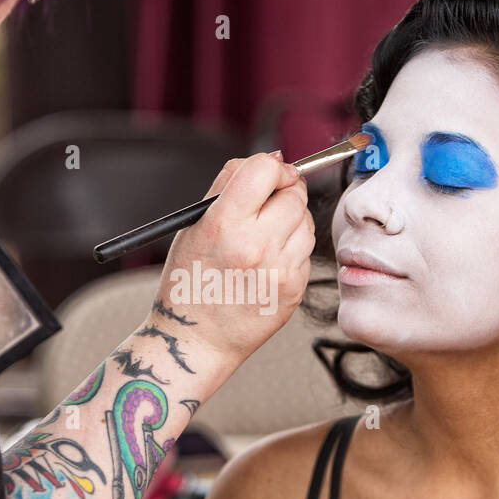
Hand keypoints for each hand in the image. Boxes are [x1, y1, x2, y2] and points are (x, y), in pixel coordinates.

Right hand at [148, 151, 314, 372]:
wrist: (197, 339)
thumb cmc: (191, 281)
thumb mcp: (193, 225)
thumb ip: (228, 185)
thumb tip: (272, 158)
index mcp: (223, 224)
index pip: (266, 169)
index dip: (273, 168)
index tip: (270, 176)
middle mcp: (254, 246)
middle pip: (294, 194)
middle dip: (284, 194)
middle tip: (266, 209)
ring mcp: (279, 270)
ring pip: (306, 222)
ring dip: (291, 222)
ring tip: (263, 240)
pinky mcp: (295, 289)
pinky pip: (307, 252)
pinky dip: (292, 251)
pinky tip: (268, 264)